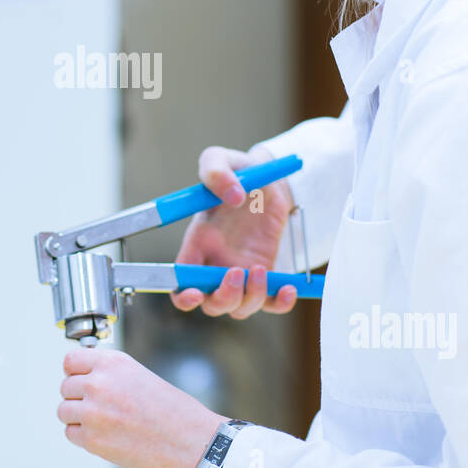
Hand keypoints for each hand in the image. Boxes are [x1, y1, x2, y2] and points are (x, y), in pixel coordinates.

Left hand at [58, 347, 225, 467]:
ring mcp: (93, 412)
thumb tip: (84, 380)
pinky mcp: (92, 440)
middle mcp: (99, 383)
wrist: (193, 443)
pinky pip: (71, 434)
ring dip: (78, 418)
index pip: (70, 361)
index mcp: (113, 363)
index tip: (81, 380)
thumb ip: (111, 374)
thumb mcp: (141, 377)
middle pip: (65, 387)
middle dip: (79, 398)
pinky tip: (107, 437)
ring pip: (64, 411)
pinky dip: (84, 437)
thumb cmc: (176, 413)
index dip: (75, 372)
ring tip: (105, 423)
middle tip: (101, 408)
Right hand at [173, 144, 297, 316]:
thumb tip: (233, 195)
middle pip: (211, 303)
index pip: (179, 283)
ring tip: (260, 269)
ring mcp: (243, 271)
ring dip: (249, 298)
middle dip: (222, 297)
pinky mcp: (268, 274)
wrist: (272, 179)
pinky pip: (271, 303)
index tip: (195, 291)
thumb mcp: (221, 159)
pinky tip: (288, 288)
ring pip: (239, 307)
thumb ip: (216, 171)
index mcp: (198, 243)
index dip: (182, 296)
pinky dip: (280, 303)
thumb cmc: (240, 170)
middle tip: (237, 272)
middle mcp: (217, 263)